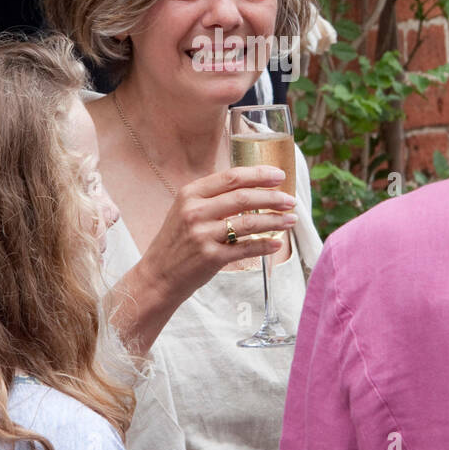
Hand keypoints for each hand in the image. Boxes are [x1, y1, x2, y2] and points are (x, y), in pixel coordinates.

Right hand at [143, 164, 297, 302]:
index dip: (259, 174)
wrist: (157, 275)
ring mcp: (202, 235)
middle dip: (273, 197)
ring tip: (290, 220)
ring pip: (248, 223)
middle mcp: (195, 211)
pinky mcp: (210, 257)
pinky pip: (245, 248)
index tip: (279, 175)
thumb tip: (250, 187)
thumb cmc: (176, 242)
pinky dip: (264, 245)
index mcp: (190, 194)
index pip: (231, 177)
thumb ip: (212, 197)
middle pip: (243, 198)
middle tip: (291, 200)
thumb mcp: (185, 210)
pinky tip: (277, 243)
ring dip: (274, 221)